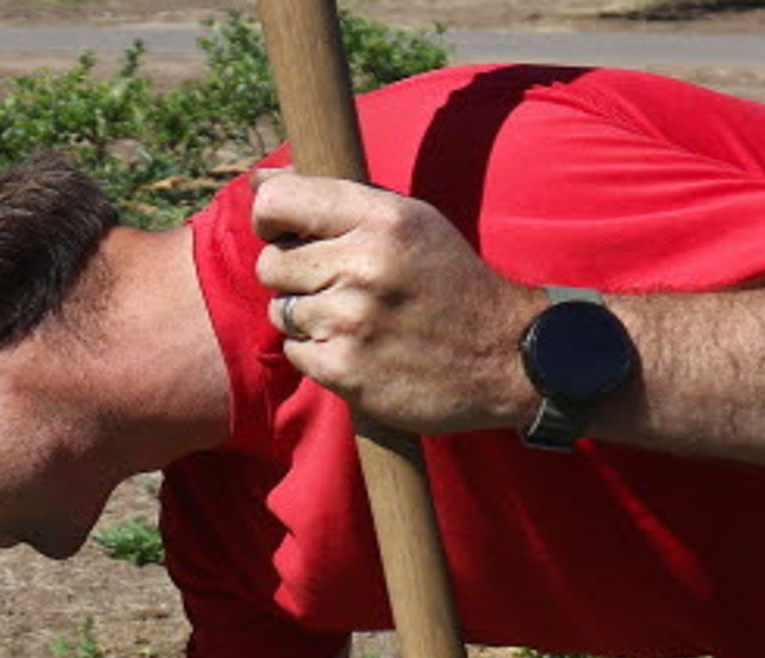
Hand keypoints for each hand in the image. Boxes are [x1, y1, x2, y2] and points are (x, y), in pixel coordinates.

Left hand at [250, 170, 543, 436]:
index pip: (277, 200)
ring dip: (308, 319)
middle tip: (336, 287)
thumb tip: (258, 180)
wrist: (506, 358)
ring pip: (281, 311)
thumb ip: (336, 199)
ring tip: (356, 320)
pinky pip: (295, 353)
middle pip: (271, 264)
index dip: (269, 217)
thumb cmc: (451, 283)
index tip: (283, 232)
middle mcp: (364, 265)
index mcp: (382, 219)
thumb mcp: (411, 221)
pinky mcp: (346, 371)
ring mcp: (353, 321)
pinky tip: (359, 350)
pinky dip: (318, 354)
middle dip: (294, 277)